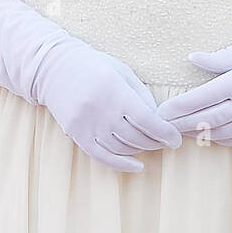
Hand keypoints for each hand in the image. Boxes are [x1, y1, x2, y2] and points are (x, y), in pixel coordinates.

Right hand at [0, 0, 181, 172]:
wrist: (55, 69)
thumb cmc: (94, 66)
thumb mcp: (121, 72)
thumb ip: (141, 95)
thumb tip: (160, 119)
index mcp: (115, 91)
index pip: (147, 120)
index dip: (166, 133)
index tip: (176, 139)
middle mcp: (101, 110)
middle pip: (137, 137)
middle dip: (156, 142)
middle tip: (165, 140)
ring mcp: (87, 124)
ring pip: (122, 148)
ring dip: (141, 150)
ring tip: (151, 145)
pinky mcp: (77, 134)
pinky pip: (102, 157)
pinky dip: (122, 164)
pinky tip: (137, 166)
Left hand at [156, 32, 231, 145]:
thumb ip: (220, 58)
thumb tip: (192, 57)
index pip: (202, 97)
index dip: (180, 106)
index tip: (162, 110)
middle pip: (206, 119)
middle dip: (181, 123)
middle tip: (160, 125)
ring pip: (219, 132)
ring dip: (197, 132)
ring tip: (177, 130)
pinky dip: (218, 138)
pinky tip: (205, 133)